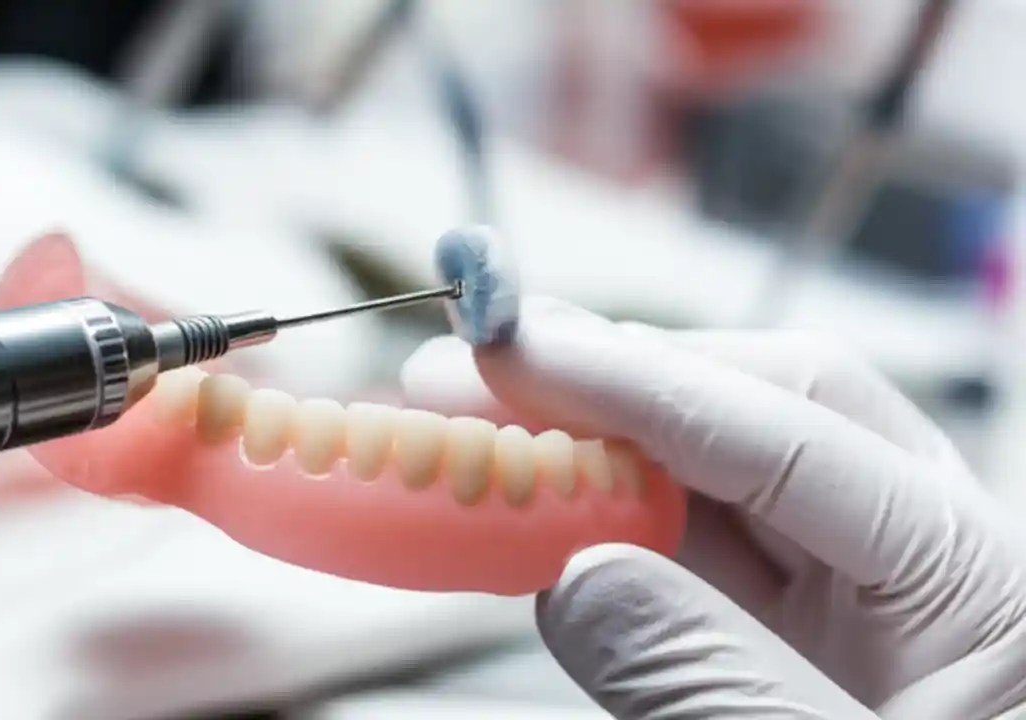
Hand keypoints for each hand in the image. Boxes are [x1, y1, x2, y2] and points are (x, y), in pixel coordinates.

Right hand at [401, 297, 1025, 718]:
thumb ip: (718, 688)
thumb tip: (580, 578)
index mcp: (974, 573)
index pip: (785, 426)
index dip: (630, 378)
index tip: (505, 350)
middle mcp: (916, 555)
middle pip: (754, 410)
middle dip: (605, 382)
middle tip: (468, 372)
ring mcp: (857, 595)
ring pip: (710, 474)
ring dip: (589, 446)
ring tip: (478, 428)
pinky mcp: (798, 637)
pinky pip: (691, 551)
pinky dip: (602, 525)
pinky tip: (534, 511)